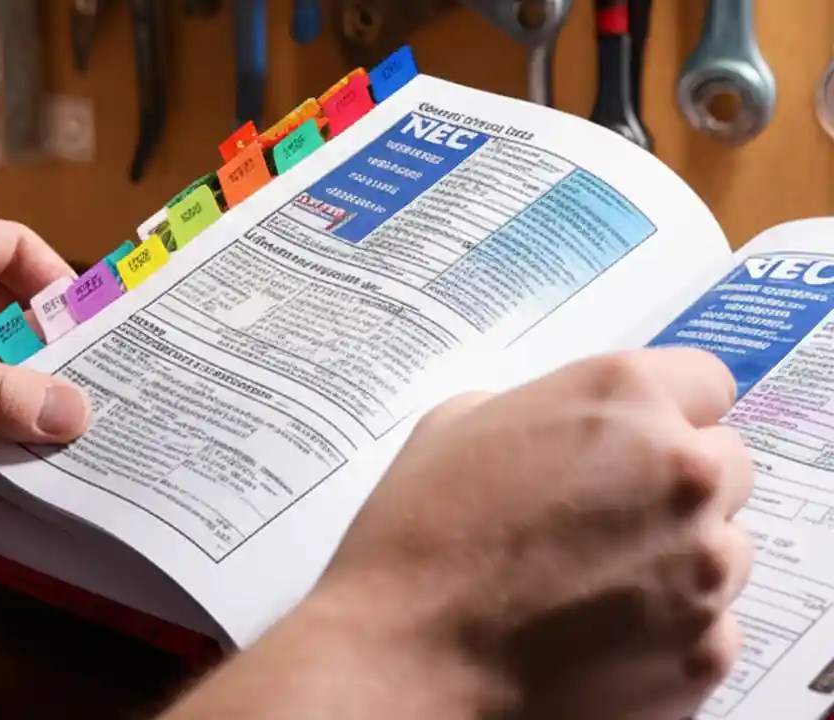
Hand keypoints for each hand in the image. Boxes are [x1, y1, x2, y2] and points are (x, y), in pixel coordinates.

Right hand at [162, 347, 752, 718]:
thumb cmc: (416, 542)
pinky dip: (669, 628)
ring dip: (678, 556)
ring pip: (725, 547)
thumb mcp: (453, 428)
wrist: (406, 659)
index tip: (637, 440)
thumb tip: (560, 427)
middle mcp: (680, 473)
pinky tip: (595, 632)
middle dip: (675, 484)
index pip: (705, 382)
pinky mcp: (705, 651)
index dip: (666, 412)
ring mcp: (702, 568)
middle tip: (604, 514)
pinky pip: (713, 625)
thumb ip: (535, 409)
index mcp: (620, 398)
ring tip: (592, 581)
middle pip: (726, 463)